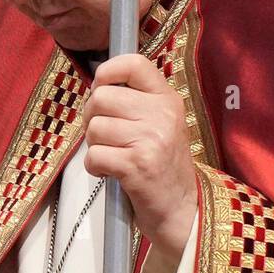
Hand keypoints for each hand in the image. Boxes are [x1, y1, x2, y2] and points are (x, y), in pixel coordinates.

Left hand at [82, 53, 197, 258]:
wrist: (182, 209)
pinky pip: (94, 156)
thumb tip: (96, 87)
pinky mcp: (137, 165)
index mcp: (167, 99)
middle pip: (101, 97)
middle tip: (104, 136)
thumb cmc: (163, 166)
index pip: (134, 63)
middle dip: (91, 118)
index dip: (107, 72)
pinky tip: (110, 173)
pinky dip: (94, 168)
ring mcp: (151, 139)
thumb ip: (135, 102)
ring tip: (113, 156)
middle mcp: (162, 114)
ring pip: (94, 128)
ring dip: (94, 146)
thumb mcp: (160, 124)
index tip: (101, 89)